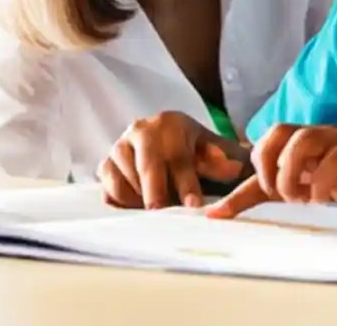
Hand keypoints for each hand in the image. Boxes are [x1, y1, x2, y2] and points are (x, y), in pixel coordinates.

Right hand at [99, 111, 247, 208]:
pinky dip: (122, 202)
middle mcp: (139, 131)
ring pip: (123, 179)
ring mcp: (118, 148)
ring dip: (139, 199)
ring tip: (158, 210)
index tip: (194, 205)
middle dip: (156, 193)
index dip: (187, 183)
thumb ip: (221, 161)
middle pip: (145, 165)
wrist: (174, 147)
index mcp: (168, 123)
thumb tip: (230, 168)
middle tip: (163, 213)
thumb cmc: (196, 152)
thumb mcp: (214, 152)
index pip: (178, 156)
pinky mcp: (106, 167)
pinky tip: (138, 207)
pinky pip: (108, 189)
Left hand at [205, 124, 336, 218]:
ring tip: (299, 199)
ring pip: (302, 140)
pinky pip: (336, 158)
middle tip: (275, 195)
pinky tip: (323, 199)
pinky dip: (321, 181)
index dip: (239, 186)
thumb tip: (261, 202)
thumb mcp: (331, 188)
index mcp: (313, 145)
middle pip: (277, 131)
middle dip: (264, 165)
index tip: (216, 214)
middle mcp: (326, 138)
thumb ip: (299, 188)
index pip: (266, 152)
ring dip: (290, 173)